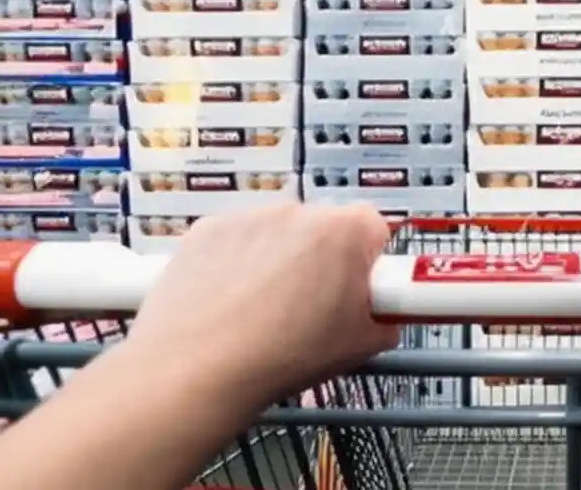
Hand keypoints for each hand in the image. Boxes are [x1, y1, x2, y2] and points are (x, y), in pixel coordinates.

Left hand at [129, 202, 398, 407]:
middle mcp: (298, 210)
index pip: (375, 228)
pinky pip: (236, 240)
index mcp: (345, 231)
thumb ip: (384, 321)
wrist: (196, 370)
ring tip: (264, 311)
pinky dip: (237, 263)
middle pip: (324, 227)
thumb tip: (382, 317)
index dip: (369, 261)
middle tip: (311, 307)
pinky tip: (230, 303)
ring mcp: (249, 216)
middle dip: (323, 259)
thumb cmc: (281, 356)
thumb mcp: (359, 347)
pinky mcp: (208, 228)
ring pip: (278, 233)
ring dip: (279, 259)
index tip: (357, 290)